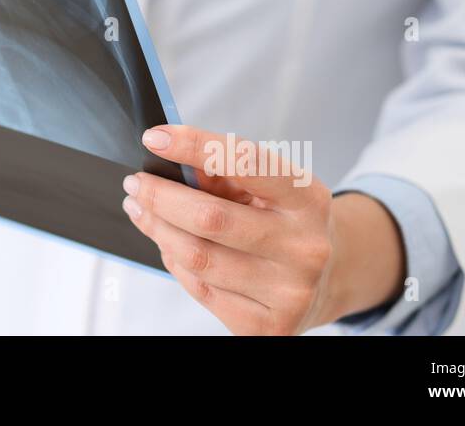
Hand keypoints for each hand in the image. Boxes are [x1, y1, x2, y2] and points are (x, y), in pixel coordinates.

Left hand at [122, 124, 404, 334]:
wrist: (329, 279)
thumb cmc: (285, 221)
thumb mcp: (268, 188)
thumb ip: (223, 171)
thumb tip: (169, 162)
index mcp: (308, 199)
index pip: (245, 162)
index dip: (194, 146)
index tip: (154, 138)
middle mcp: (305, 246)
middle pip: (211, 218)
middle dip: (160, 197)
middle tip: (135, 184)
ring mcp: (289, 291)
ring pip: (199, 258)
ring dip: (158, 230)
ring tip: (141, 211)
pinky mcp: (270, 327)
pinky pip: (202, 290)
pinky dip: (175, 264)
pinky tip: (168, 246)